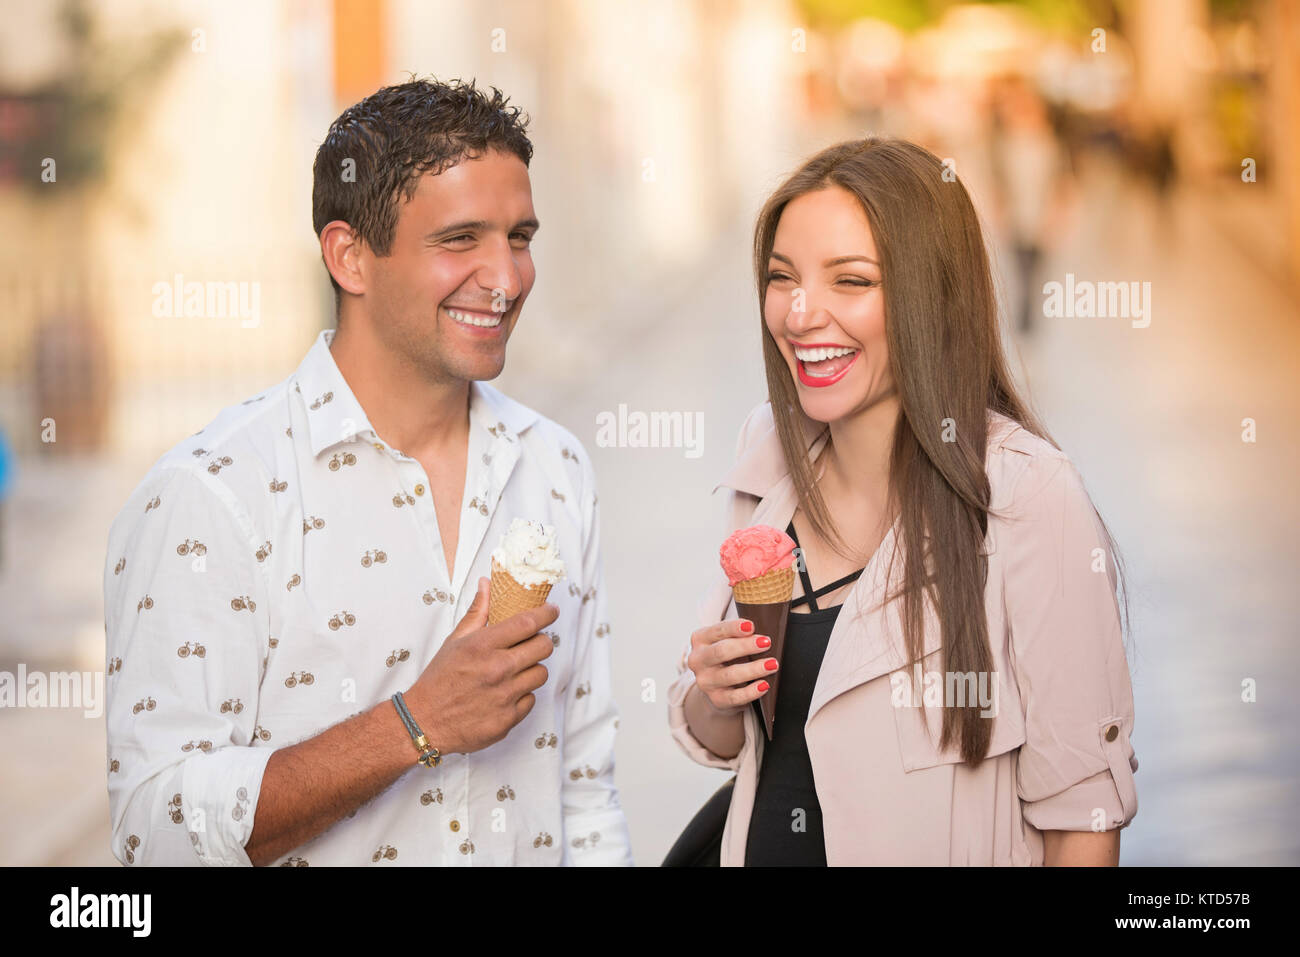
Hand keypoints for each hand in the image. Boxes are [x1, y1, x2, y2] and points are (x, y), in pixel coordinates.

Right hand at [405, 576, 556, 754]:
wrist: (425, 722)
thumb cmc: (439, 679)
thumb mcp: (455, 641)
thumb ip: (476, 612)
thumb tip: (487, 584)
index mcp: (483, 646)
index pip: (528, 622)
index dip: (546, 614)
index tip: (551, 611)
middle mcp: (497, 669)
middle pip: (543, 646)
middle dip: (541, 641)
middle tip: (531, 643)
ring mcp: (505, 696)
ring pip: (541, 674)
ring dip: (531, 669)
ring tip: (514, 670)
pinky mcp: (508, 719)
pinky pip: (531, 700)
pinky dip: (522, 695)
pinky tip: (505, 693)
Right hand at [686, 618, 775, 715]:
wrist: (716, 686)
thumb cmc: (727, 656)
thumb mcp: (726, 640)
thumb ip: (739, 635)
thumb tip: (762, 636)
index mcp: (700, 639)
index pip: (717, 630)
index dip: (734, 628)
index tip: (751, 626)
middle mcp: (698, 660)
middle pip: (721, 651)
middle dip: (745, 646)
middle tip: (767, 643)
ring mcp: (705, 681)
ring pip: (729, 675)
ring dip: (753, 669)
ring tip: (772, 664)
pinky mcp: (716, 699)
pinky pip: (734, 697)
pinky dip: (751, 691)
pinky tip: (764, 685)